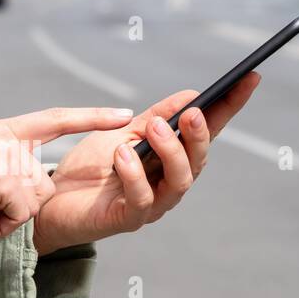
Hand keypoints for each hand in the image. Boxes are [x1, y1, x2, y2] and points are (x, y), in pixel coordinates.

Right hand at [0, 107, 133, 241]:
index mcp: (0, 130)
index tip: (124, 115)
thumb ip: (3, 172)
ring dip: (3, 219)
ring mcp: (12, 159)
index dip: (90, 117)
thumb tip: (23, 199)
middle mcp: (9, 139)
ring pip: (31, 205)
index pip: (55, 119)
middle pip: (39, 185)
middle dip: (15, 209)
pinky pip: (20, 218)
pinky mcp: (12, 181)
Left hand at [32, 72, 260, 255]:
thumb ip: (155, 117)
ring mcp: (152, 204)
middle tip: (191, 112)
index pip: (207, 131)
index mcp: (170, 159)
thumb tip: (192, 95)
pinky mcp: (128, 219)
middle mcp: (168, 183)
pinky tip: (124, 155)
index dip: (230, 107)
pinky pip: (142, 200)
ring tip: (155, 128)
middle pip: (198, 160)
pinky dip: (135, 174)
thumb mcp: (121, 134)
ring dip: (171, 152)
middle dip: (199, 134)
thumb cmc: (89, 169)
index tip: (248, 78)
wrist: (50, 203)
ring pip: (179, 182)